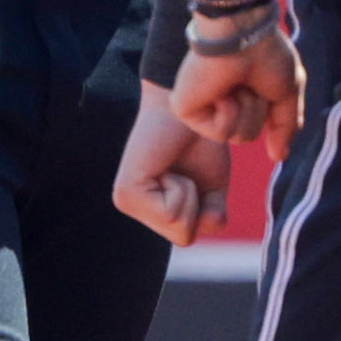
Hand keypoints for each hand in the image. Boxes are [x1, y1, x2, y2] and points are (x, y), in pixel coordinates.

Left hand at [113, 79, 233, 243]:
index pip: (189, 236)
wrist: (189, 102)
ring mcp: (127, 202)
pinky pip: (172, 215)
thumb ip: (212, 215)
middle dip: (199, 204)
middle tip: (184, 169)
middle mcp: (134, 207)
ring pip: (180, 230)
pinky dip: (183, 190)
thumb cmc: (202, 137)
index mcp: (152, 206)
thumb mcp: (213, 184)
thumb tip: (210, 225)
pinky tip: (166, 168)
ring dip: (191, 195)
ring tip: (175, 166)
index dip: (206, 206)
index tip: (193, 172)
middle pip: (183, 238)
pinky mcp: (127, 194)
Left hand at [174, 24, 304, 161]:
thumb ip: (286, 126)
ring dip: (247, 108)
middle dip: (259, 110)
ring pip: (237, 137)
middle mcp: (219, 104)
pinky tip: (223, 90)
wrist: (243, 36)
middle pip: (249, 136)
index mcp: (240, 98)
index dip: (269, 112)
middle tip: (251, 83)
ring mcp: (202, 108)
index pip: (258, 127)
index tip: (264, 87)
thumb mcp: (286, 93)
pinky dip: (230, 110)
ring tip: (237, 84)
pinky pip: (220, 133)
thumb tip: (279, 157)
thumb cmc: (266, 55)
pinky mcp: (186, 112)